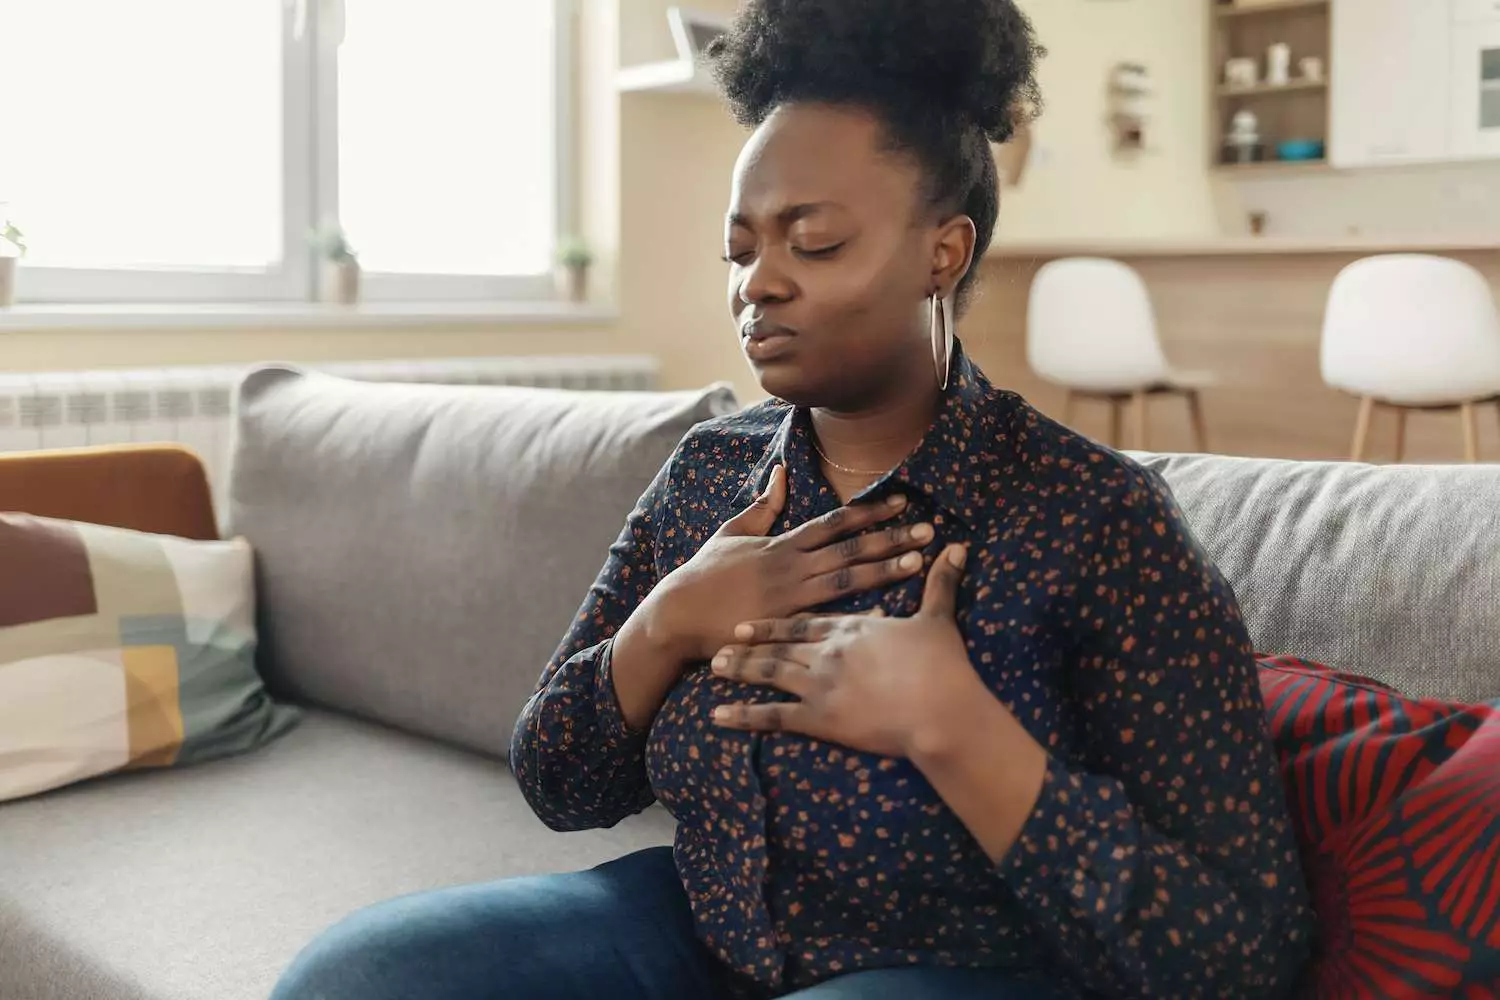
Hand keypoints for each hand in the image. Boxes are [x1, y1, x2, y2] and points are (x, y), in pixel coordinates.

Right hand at [644, 464, 933, 663]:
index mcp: (780, 544)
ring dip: (883, 570)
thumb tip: (781, 473)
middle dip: (889, 538)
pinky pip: (826, 620)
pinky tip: (885, 613)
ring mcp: (789, 598)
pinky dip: (856, 615)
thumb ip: (762, 506)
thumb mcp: (730, 533)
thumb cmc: (703, 575)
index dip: (869, 511)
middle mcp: (790, 567)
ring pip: (845, 581)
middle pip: (849, 549)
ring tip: (917, 562)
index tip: (900, 502)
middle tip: (927, 530)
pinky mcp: (783, 626)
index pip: (833, 523)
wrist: (676, 615)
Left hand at [709, 543, 981, 758]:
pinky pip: (772, 717)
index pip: (804, 618)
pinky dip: (743, 716)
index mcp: (849, 627)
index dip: (776, 618)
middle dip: (749, 641)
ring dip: (741, 670)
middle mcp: (826, 651)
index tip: (752, 617)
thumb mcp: (939, 620)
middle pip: (779, 643)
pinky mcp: (818, 719)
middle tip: (721, 638)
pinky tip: (718, 716)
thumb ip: (941, 584)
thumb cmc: (941, 667)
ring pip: (769, 673)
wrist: (941, 712)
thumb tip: (958, 549)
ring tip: (714, 668)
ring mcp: (818, 684)